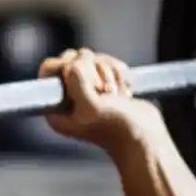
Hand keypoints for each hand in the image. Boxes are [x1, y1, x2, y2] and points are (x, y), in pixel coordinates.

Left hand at [40, 48, 166, 151]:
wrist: (146, 138)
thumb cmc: (117, 128)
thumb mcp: (92, 106)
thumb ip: (77, 81)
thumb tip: (75, 60)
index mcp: (55, 106)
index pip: (49, 67)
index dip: (69, 65)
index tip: (89, 81)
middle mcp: (67, 97)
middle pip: (72, 58)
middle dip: (92, 67)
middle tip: (105, 90)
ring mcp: (86, 90)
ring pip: (91, 58)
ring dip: (109, 71)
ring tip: (116, 94)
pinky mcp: (104, 85)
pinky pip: (107, 62)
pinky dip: (119, 71)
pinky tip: (125, 90)